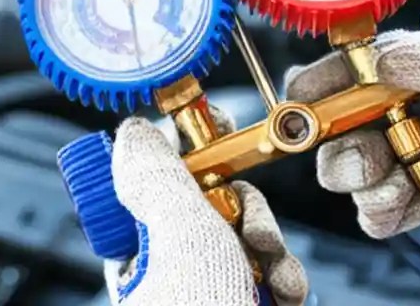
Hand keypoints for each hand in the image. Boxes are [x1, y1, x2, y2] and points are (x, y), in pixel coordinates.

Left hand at [106, 118, 308, 305]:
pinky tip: (285, 288)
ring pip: (245, 239)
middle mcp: (167, 276)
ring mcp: (209, 291)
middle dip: (243, 206)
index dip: (183, 155)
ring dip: (269, 242)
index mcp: (133, 257)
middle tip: (248, 219)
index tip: (214, 129)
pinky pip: (271, 276)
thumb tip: (135, 133)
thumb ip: (160, 179)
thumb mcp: (179, 235)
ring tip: (271, 263)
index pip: (151, 186)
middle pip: (209, 207)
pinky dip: (284, 277)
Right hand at [285, 26, 419, 236]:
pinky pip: (378, 212)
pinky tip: (409, 201)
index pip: (340, 73)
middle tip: (365, 158)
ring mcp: (410, 156)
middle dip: (336, 147)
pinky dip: (381, 211)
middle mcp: (399, 113)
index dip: (315, 87)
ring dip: (361, 182)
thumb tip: (376, 62)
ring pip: (349, 174)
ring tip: (398, 182)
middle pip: (332, 131)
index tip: (304, 103)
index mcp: (409, 71)